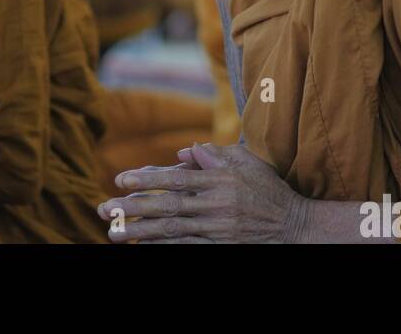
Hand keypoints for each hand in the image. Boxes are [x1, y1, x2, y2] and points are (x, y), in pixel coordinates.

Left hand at [97, 143, 309, 242]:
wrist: (295, 226)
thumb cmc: (268, 188)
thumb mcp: (246, 161)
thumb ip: (214, 154)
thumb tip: (183, 152)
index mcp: (219, 180)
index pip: (175, 179)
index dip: (146, 180)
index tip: (120, 180)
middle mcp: (216, 205)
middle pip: (167, 206)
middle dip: (132, 208)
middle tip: (105, 209)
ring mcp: (217, 229)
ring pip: (171, 230)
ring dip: (140, 232)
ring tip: (114, 233)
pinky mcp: (220, 246)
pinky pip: (186, 247)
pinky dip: (163, 247)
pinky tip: (143, 246)